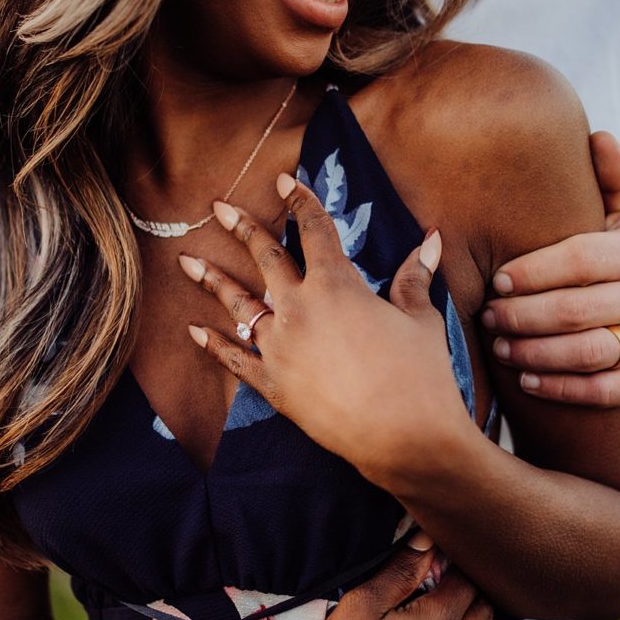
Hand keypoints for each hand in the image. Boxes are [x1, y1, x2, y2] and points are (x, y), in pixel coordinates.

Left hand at [180, 176, 469, 482]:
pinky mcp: (272, 384)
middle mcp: (299, 308)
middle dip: (241, 228)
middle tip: (218, 207)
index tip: (285, 181)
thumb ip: (415, 277)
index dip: (301, 202)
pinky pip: (234, 358)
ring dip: (212, 280)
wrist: (404, 438)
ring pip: (239, 304)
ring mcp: (280, 346)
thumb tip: (432, 239)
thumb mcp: (420, 319)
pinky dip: (213, 344)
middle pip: (264, 258)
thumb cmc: (420, 375)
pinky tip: (194, 330)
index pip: (315, 230)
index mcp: (336, 284)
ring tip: (187, 261)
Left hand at [481, 132, 619, 406]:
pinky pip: (603, 392)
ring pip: (586, 353)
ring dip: (534, 353)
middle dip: (522, 315)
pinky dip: (561, 389)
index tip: (495, 278)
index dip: (533, 271)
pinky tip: (527, 381)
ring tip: (499, 346)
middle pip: (575, 309)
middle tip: (487, 316)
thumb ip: (610, 180)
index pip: (578, 259)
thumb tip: (598, 135)